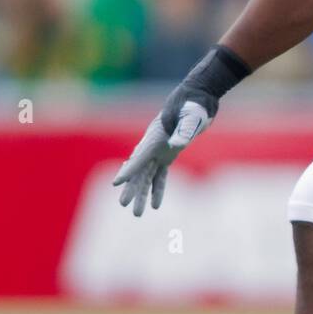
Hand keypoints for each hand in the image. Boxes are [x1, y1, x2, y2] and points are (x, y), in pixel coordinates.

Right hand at [112, 45, 250, 215]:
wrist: (197, 99)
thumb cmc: (193, 106)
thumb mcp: (191, 118)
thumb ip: (184, 131)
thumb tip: (176, 145)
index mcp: (155, 137)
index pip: (139, 157)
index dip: (128, 170)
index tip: (116, 183)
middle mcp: (153, 146)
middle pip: (138, 171)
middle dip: (131, 188)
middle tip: (123, 205)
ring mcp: (159, 150)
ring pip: (146, 177)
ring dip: (142, 195)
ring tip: (138, 214)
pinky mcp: (169, 154)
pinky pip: (161, 175)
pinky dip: (158, 189)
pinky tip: (156, 205)